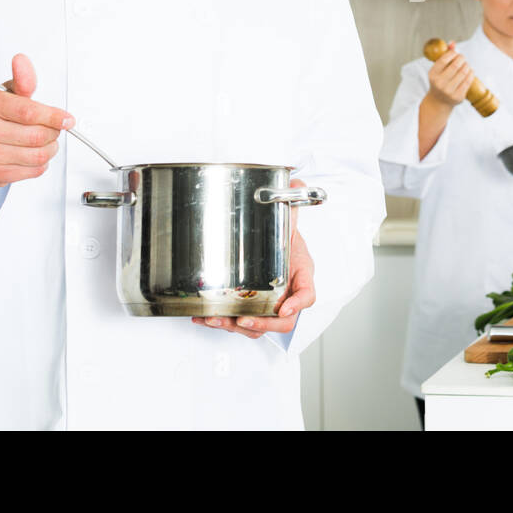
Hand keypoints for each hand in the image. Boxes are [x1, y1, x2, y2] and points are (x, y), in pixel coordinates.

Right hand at [0, 53, 74, 185]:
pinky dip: (41, 162)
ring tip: (44, 140)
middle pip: (38, 135)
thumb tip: (22, 60)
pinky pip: (35, 170)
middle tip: (53, 128)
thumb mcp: (3, 93)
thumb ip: (21, 80)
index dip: (54, 116)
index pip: (28, 112)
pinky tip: (32, 153)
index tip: (67, 119)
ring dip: (50, 147)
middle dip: (53, 131)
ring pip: (39, 154)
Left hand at [192, 179, 316, 339]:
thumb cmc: (284, 235)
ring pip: (259, 327)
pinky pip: (240, 324)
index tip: (285, 308)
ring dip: (235, 327)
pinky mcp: (252, 308)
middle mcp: (288, 294)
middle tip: (242, 318)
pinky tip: (205, 317)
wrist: (275, 240)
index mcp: (301, 273)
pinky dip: (222, 323)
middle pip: (283, 321)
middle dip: (261, 324)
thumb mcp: (289, 217)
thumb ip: (291, 202)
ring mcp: (270, 304)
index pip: (307, 295)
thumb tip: (294, 184)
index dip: (297, 305)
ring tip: (216, 319)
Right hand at [425, 41, 472, 108]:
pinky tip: (470, 71)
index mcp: (433, 74)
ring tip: (466, 65)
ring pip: (464, 72)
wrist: (439, 101)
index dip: (453, 53)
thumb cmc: (440, 80)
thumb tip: (452, 42)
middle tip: (462, 58)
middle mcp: (439, 83)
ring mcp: (449, 91)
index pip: (444, 59)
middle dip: (462, 58)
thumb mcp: (438, 69)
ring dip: (467, 65)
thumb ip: (445, 55)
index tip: (456, 53)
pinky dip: (471, 73)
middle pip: (456, 65)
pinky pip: (468, 81)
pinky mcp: (458, 96)